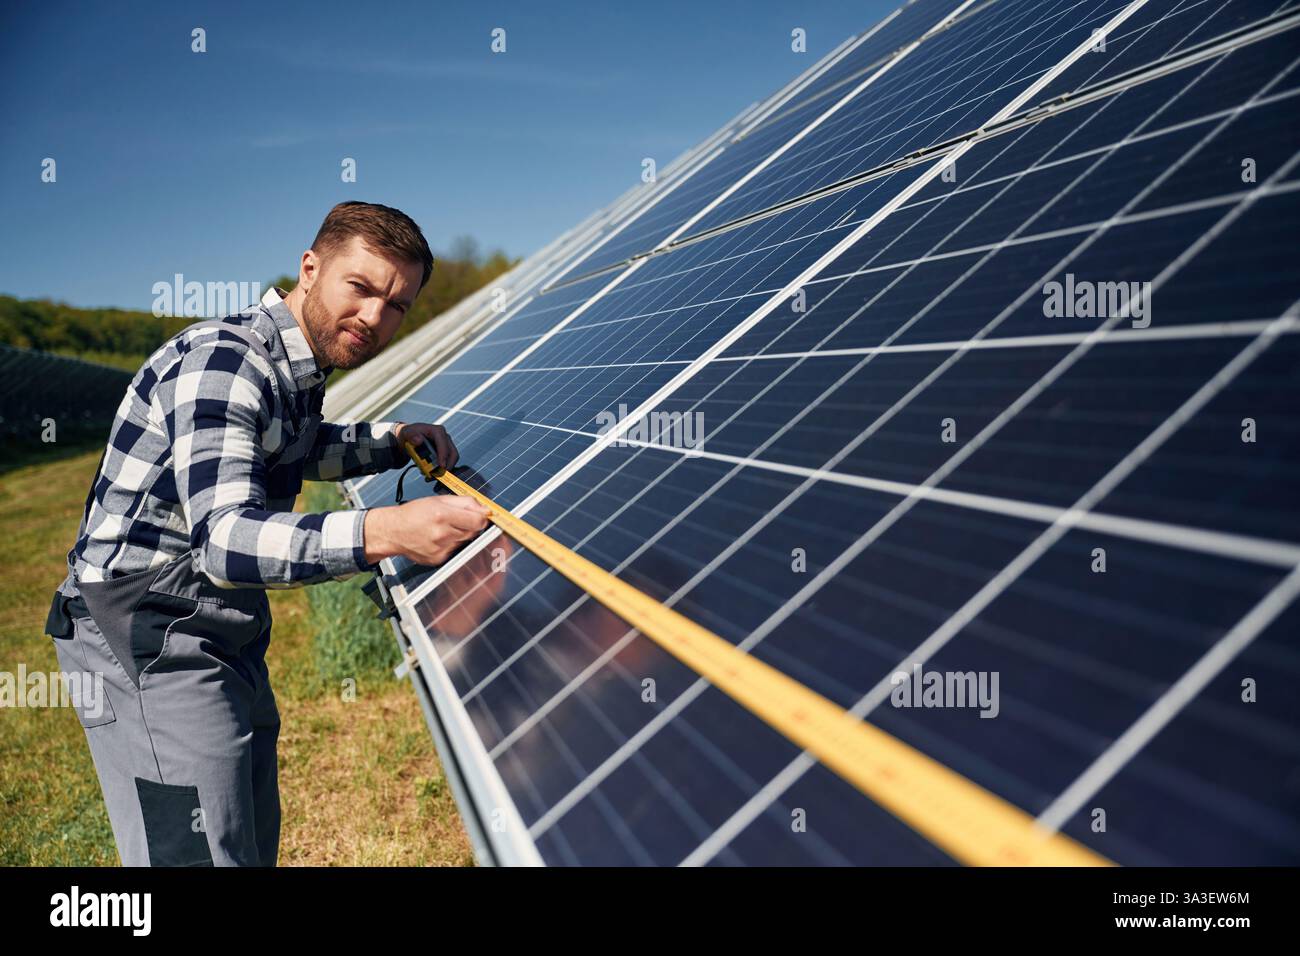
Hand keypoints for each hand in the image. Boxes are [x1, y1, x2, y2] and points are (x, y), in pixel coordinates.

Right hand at [364, 495, 489, 565]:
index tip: (479, 516)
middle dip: (470, 525)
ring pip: (464, 542)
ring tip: (444, 529)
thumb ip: (465, 502)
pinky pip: (454, 551)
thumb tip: (485, 509)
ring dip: (460, 535)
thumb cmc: (414, 513)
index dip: (481, 518)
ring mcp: (439, 549)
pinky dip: (451, 545)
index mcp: (442, 515)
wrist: (393, 531)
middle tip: (456, 520)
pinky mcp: (438, 559)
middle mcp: (441, 534)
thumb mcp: (439, 500)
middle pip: (473, 532)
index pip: (478, 521)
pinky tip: (438, 539)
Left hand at [392, 421, 458, 469]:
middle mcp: (445, 438)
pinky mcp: (445, 454)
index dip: (443, 455)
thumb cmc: (409, 434)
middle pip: (452, 454)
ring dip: (443, 471)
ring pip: (451, 461)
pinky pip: (447, 464)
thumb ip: (411, 436)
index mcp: (437, 431)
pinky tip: (430, 475)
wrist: (410, 438)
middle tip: (435, 475)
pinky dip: (440, 471)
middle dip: (446, 466)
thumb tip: (419, 440)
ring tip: (429, 477)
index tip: (441, 466)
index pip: (443, 444)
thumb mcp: (407, 432)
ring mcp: (446, 446)